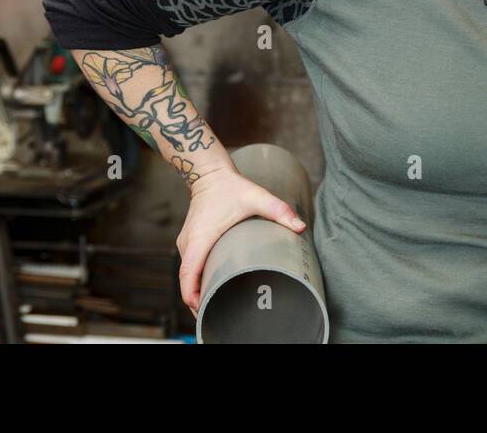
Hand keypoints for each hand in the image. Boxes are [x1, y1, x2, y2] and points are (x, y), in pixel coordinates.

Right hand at [176, 165, 306, 318]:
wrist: (210, 173)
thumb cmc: (231, 187)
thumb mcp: (257, 197)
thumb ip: (280, 211)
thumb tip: (301, 227)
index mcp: (200, 239)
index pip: (187, 275)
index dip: (192, 296)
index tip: (203, 310)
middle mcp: (189, 243)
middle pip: (186, 281)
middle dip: (197, 300)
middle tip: (216, 313)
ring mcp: (187, 243)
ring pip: (187, 275)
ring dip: (197, 291)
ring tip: (215, 305)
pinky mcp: (190, 242)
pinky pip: (189, 267)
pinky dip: (196, 280)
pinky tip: (211, 288)